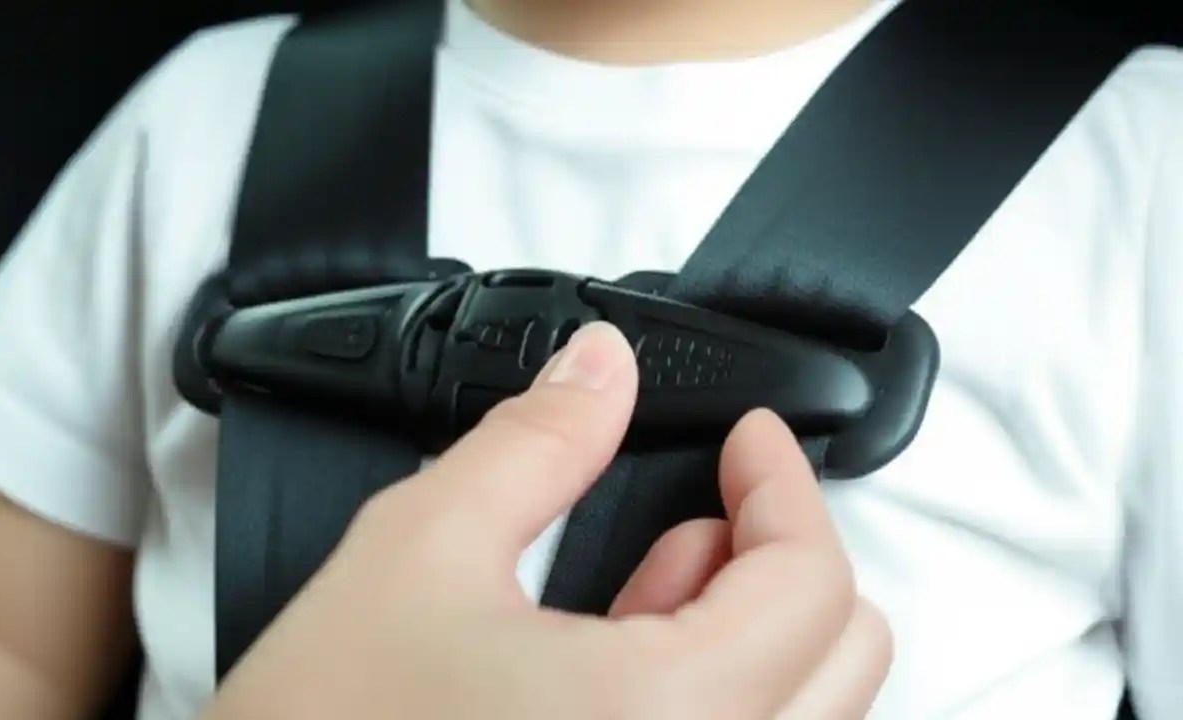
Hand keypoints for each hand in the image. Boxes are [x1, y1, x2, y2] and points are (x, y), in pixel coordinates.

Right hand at [203, 322, 891, 718]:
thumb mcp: (419, 549)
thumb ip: (534, 441)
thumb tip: (598, 365)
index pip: (814, 583)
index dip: (785, 483)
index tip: (746, 442)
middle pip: (845, 659)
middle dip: (781, 558)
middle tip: (696, 511)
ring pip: (809, 719)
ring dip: (756, 632)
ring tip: (648, 586)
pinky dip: (726, 698)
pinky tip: (629, 662)